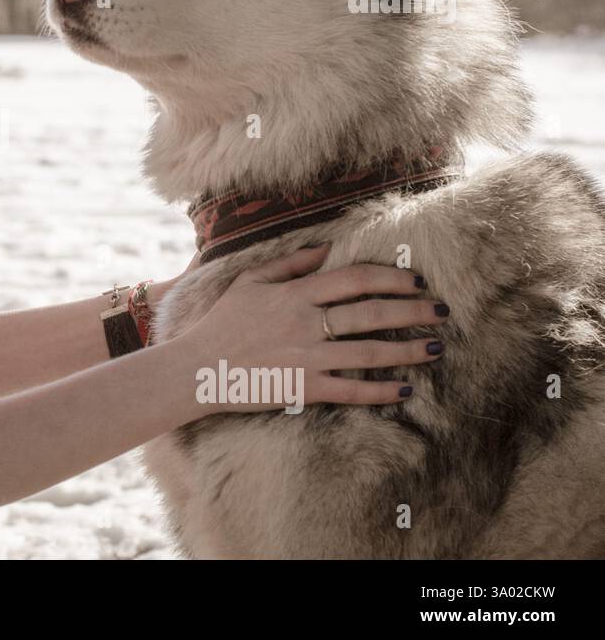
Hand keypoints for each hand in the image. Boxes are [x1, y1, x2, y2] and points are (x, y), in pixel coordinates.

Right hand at [175, 242, 446, 412]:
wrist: (196, 368)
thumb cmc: (220, 322)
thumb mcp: (249, 282)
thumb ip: (288, 264)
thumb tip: (324, 248)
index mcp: (295, 294)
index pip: (353, 279)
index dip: (390, 278)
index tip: (416, 282)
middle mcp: (305, 322)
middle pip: (371, 312)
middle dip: (413, 311)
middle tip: (443, 312)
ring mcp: (306, 356)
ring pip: (369, 351)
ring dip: (407, 350)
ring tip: (435, 348)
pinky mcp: (303, 388)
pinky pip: (351, 390)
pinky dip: (381, 391)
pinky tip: (405, 390)